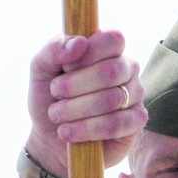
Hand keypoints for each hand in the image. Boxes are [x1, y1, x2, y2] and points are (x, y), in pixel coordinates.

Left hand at [25, 32, 145, 175]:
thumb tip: (80, 42)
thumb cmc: (49, 98)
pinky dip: (87, 129)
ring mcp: (135, 94)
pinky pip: (117, 124)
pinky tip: (68, 132)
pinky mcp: (136, 121)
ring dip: (75, 109)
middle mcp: (126, 68)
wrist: (49, 138)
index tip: (65, 67)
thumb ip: (54, 49)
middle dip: (75, 85)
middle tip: (55, 93)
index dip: (88, 53)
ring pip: (111, 99)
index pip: (113, 39)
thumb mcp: (41, 68)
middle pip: (111, 71)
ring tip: (56, 115)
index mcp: (107, 49)